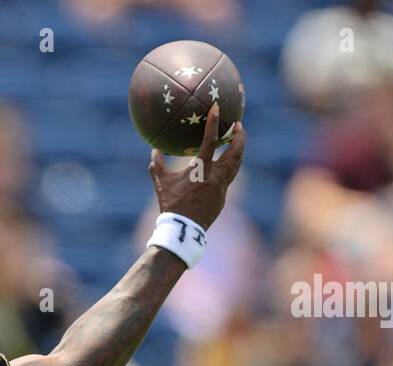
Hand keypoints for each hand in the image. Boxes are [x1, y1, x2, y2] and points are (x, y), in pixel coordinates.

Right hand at [148, 104, 245, 229]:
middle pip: (235, 152)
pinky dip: (229, 167)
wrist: (183, 230)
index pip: (211, 141)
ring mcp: (222, 188)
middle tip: (238, 124)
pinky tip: (225, 165)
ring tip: (236, 141)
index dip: (214, 123)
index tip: (217, 108)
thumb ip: (158, 165)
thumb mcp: (161, 184)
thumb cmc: (171, 206)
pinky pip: (228, 178)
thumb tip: (154, 150)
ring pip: (235, 165)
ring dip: (237, 151)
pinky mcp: (222, 198)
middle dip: (239, 136)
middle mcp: (216, 177)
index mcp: (202, 171)